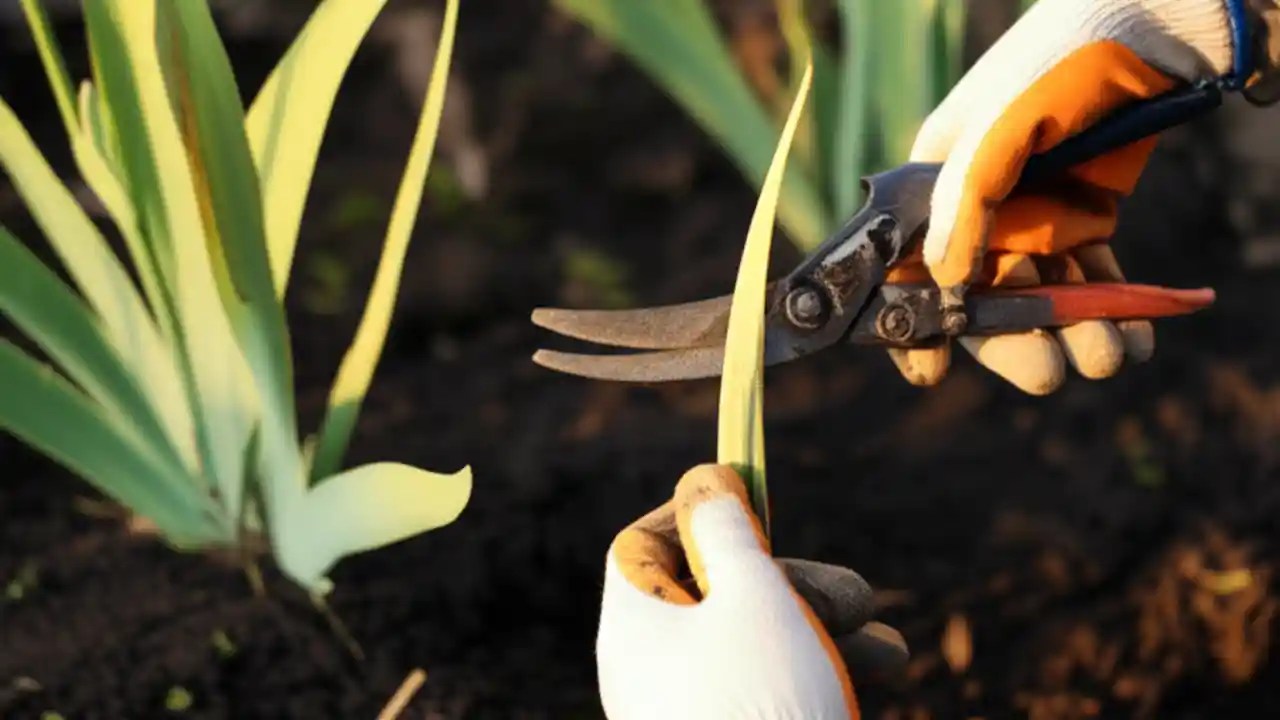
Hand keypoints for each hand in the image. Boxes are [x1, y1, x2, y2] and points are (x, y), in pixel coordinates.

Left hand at [596, 464, 906, 719]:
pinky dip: (817, 669)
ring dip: (823, 629)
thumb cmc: (757, 702)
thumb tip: (704, 482)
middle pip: (713, 593)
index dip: (699, 517)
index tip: (751, 502)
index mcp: (634, 623)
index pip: (646, 546)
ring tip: (887, 643)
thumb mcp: (752, 598)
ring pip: (754, 643)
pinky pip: (767, 686)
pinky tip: (880, 667)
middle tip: (855, 594)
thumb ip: (731, 534)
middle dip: (793, 583)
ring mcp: (688, 707)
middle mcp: (651, 667)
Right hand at [889, 0, 1240, 394]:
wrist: (1152, 24)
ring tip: (1109, 353)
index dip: (914, 322)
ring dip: (1072, 332)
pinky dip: (1111, 309)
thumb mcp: (994, 133)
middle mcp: (976, 209)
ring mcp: (1032, 215)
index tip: (931, 372)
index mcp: (932, 184)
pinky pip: (1090, 278)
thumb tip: (941, 284)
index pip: (906, 267)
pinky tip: (1137, 333)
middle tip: (1042, 373)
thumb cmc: (1057, 64)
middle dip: (1010, 340)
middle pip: (980, 295)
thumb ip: (963, 206)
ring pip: (1040, 296)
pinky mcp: (1084, 216)